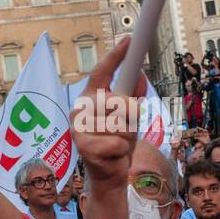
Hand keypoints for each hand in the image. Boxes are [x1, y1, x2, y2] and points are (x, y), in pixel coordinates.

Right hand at [71, 38, 142, 186]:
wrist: (108, 177)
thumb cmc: (116, 144)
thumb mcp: (129, 118)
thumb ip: (133, 97)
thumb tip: (140, 76)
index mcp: (89, 99)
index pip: (100, 72)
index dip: (115, 56)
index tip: (129, 41)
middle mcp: (80, 110)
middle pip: (117, 99)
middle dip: (129, 114)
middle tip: (125, 128)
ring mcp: (79, 128)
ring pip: (120, 121)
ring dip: (127, 135)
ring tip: (118, 144)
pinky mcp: (84, 146)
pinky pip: (118, 141)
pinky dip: (122, 150)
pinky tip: (113, 156)